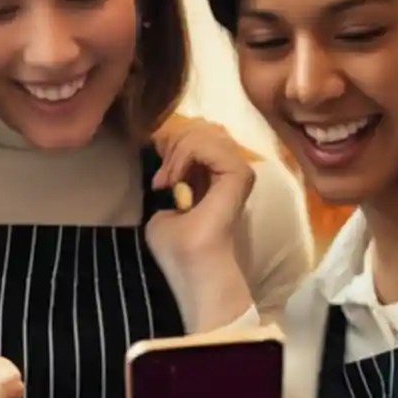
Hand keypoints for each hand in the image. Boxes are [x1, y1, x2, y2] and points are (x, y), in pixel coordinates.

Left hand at [146, 117, 256, 328]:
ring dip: (179, 150)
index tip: (158, 178)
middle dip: (176, 142)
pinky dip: (187, 156)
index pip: (200, 137)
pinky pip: (213, 146)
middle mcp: (229, 171)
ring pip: (208, 133)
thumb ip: (169, 184)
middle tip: (162, 176)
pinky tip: (175, 180)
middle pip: (205, 129)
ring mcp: (237, 173)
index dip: (174, 143)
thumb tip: (164, 168)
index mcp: (215, 178)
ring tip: (167, 179)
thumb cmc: (177, 249)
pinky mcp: (239, 177)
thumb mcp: (162, 209)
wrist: (191, 268)